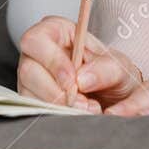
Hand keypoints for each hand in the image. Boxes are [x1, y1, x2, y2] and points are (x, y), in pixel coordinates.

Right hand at [16, 15, 142, 111]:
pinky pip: (35, 111)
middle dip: (55, 91)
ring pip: (29, 94)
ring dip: (58, 107)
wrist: (120, 98)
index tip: (73, 80)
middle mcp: (38, 54)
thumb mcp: (120, 68)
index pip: (36, 39)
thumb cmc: (115, 75)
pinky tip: (75, 115)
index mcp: (56, 32)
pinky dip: (56, 116)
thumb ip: (106, 70)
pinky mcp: (33, 101)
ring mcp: (32, 79)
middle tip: (83, 102)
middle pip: (28, 70)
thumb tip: (82, 80)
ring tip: (86, 109)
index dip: (52, 61)